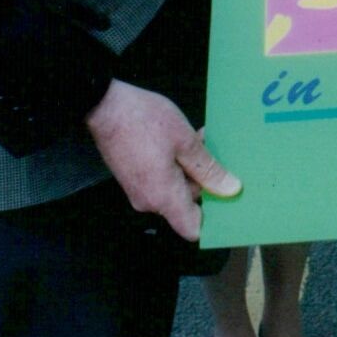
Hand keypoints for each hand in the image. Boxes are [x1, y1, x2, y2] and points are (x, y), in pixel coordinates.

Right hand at [86, 78, 240, 241]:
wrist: (104, 107)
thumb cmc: (144, 121)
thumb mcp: (185, 141)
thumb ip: (208, 169)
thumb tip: (231, 189)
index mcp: (164, 198)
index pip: (192, 229)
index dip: (212, 219)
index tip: (226, 197)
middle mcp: (149, 201)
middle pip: (185, 204)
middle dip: (201, 179)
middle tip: (210, 149)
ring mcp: (138, 191)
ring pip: (173, 189)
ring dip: (187, 168)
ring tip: (194, 137)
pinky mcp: (132, 179)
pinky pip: (160, 181)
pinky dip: (173, 165)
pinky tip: (178, 140)